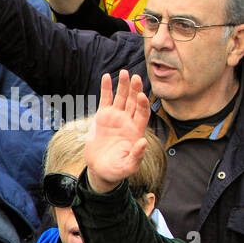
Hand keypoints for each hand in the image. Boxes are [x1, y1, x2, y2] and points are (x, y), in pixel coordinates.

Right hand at [84, 70, 150, 192]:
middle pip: (133, 102)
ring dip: (123, 85)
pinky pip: (106, 99)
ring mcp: (116, 118)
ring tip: (124, 72)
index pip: (142, 114)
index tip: (140, 96)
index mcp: (136, 131)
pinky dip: (106, 88)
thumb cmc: (117, 169)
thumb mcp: (128, 166)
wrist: (100, 169)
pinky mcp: (103, 117)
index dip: (142, 105)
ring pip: (121, 98)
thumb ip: (136, 156)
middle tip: (136, 78)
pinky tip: (107, 77)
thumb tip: (143, 142)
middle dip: (135, 90)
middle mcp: (128, 121)